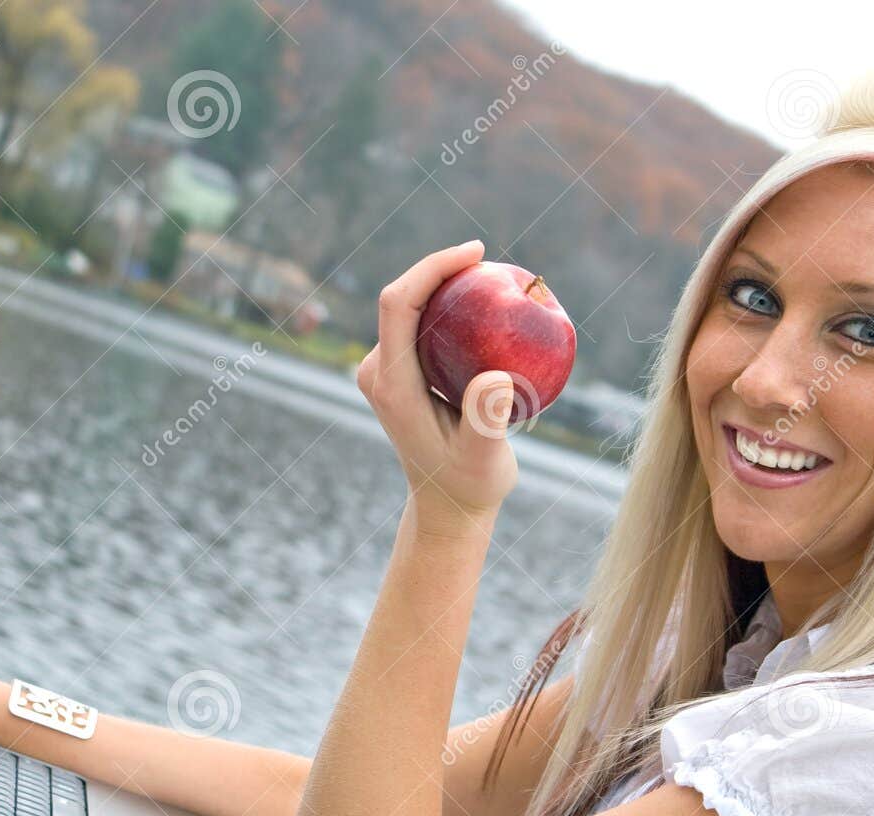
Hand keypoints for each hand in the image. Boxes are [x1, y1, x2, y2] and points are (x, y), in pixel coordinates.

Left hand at [356, 240, 518, 535]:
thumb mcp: (485, 460)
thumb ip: (486, 421)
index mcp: (392, 385)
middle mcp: (380, 371)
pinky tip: (485, 303)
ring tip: (492, 277)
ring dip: (446, 285)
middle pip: (401, 297)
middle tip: (492, 261)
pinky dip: (451, 307)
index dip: (431, 267)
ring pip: (410, 307)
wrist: (447, 504)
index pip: (398, 305)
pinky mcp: (399, 371)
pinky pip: (422, 324)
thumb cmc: (469, 485)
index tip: (474, 253)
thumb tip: (494, 377)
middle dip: (442, 268)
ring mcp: (386, 370)